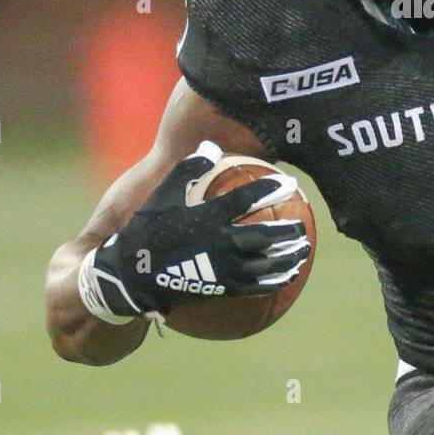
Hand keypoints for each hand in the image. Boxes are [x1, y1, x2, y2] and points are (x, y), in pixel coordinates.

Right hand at [80, 143, 310, 319]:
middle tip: (302, 224)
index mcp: (208, 217)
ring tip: (303, 250)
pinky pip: (256, 286)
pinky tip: (288, 276)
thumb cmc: (146, 231)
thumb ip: (188, 170)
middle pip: (265, 235)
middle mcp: (220, 243)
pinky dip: (276, 280)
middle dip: (287, 230)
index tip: (290, 182)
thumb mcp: (163, 195)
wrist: (130, 275)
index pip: (247, 199)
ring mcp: (222, 269)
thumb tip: (211, 146)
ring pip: (265, 264)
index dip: (271, 189)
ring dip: (288, 257)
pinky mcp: (221, 288)